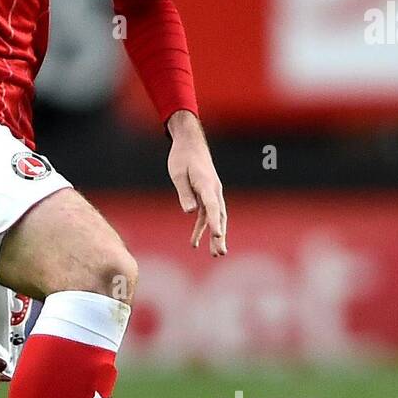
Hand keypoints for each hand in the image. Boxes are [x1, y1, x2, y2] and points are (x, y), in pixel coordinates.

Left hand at [165, 110, 227, 256]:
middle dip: (220, 235)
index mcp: (206, 184)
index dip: (215, 223)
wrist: (189, 142)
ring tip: (216, 254)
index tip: (217, 236)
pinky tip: (195, 242)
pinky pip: (206, 214)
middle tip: (220, 253)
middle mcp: (213, 190)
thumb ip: (184, 193)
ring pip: (215, 217)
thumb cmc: (182, 157)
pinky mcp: (206, 195)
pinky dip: (202, 228)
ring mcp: (211, 193)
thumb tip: (190, 212)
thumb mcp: (178, 174)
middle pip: (219, 216)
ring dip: (215, 235)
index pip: (212, 207)